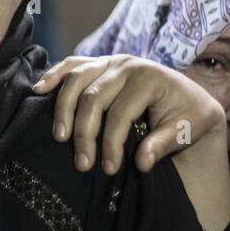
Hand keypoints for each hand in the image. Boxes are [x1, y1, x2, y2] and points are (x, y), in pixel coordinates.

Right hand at [33, 54, 226, 172]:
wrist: (191, 100)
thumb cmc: (189, 118)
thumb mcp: (187, 131)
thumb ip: (164, 144)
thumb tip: (141, 162)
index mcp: (149, 77)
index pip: (120, 112)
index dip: (111, 143)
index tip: (108, 169)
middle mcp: (126, 64)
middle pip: (93, 98)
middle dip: (85, 134)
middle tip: (83, 164)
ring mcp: (109, 61)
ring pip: (76, 80)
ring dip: (63, 110)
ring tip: (60, 138)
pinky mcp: (98, 64)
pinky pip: (71, 66)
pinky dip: (54, 77)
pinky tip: (38, 91)